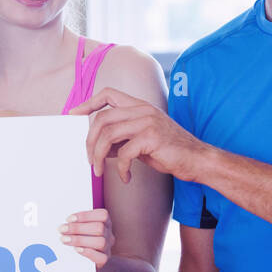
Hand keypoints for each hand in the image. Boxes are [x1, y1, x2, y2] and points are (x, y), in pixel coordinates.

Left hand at [59, 208, 114, 269]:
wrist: (88, 260)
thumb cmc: (80, 237)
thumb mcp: (80, 228)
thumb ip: (75, 223)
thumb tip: (63, 224)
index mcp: (105, 222)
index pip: (102, 215)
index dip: (86, 215)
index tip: (69, 219)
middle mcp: (109, 234)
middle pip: (99, 228)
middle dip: (78, 228)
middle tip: (62, 229)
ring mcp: (107, 247)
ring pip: (101, 242)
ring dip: (80, 240)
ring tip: (64, 239)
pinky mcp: (104, 259)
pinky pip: (101, 257)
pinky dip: (88, 253)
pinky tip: (77, 249)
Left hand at [70, 87, 207, 183]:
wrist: (198, 159)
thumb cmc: (169, 151)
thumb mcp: (141, 141)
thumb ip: (121, 138)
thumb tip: (98, 146)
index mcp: (139, 106)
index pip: (108, 94)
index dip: (88, 102)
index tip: (73, 114)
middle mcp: (142, 109)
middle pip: (102, 118)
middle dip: (89, 141)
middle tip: (89, 160)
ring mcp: (148, 121)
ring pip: (108, 134)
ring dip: (98, 156)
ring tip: (100, 171)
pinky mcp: (152, 137)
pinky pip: (124, 153)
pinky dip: (120, 169)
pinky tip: (125, 177)